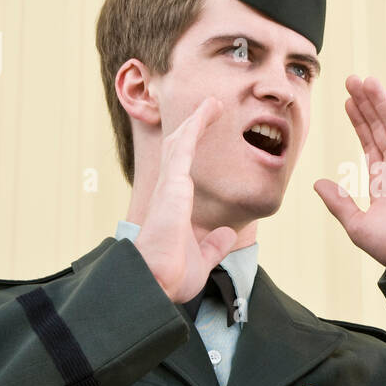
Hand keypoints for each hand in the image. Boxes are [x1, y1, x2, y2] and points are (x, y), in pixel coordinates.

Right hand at [133, 97, 239, 301]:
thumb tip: (228, 234)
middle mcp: (169, 192)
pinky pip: (185, 147)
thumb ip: (214, 246)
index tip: (205, 132)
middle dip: (194, 126)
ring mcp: (169, 186)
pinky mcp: (173, 185)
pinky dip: (196, 126)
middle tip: (210, 107)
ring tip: (213, 102)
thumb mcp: (202, 259)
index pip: (184, 169)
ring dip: (197, 120)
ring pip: (182, 142)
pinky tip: (207, 111)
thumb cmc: (171, 275)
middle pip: (181, 149)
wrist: (156, 283)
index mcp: (175, 207)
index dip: (193, 148)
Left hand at [314, 76, 385, 274]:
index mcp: (381, 180)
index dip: (358, 121)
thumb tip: (317, 183)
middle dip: (366, 104)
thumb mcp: (357, 225)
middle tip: (353, 79)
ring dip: (381, 103)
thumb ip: (339, 202)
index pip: (368, 142)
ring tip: (368, 80)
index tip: (347, 100)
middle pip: (379, 128)